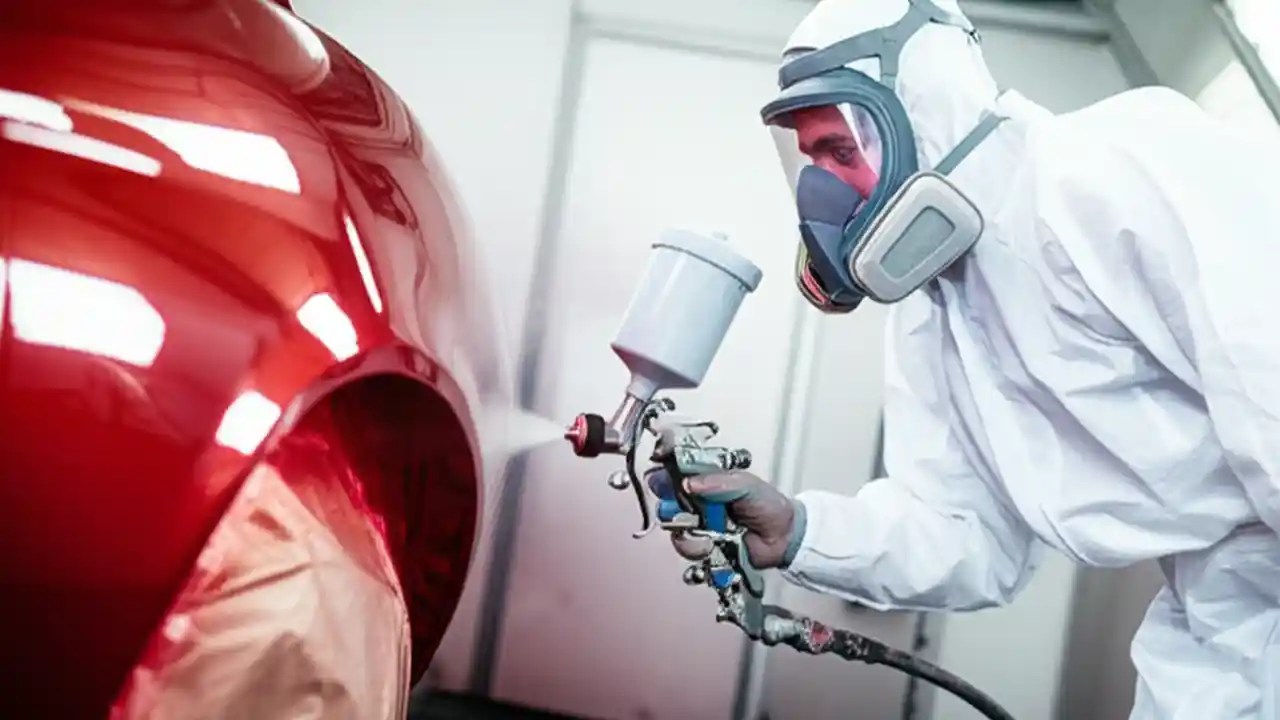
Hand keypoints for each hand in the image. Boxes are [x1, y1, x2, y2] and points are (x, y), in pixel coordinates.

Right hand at [647, 468, 805, 569]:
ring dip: (688, 534)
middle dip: (670, 509)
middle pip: (666, 503)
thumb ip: (719, 482)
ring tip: (708, 536)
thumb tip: (688, 483)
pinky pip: (688, 550)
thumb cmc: (768, 506)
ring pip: (675, 529)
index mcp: (706, 481)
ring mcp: (699, 526)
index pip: (674, 474)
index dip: (663, 477)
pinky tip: (711, 548)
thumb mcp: (746, 486)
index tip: (661, 481)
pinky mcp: (704, 547)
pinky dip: (697, 550)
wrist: (783, 538)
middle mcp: (697, 502)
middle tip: (685, 513)